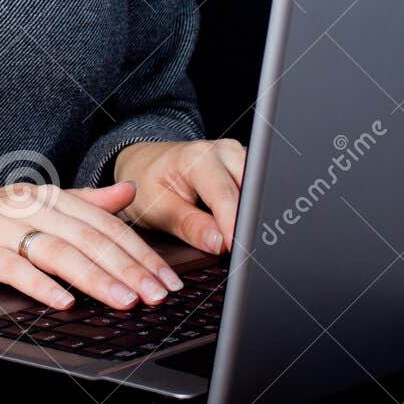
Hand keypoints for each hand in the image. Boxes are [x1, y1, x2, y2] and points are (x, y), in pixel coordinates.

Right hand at [0, 180, 186, 310]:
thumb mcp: (31, 207)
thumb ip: (83, 201)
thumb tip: (128, 192)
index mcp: (45, 196)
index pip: (103, 222)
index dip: (139, 249)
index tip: (167, 278)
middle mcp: (27, 206)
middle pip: (88, 236)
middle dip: (129, 267)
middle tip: (158, 295)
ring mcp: (0, 226)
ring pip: (58, 250)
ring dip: (96, 277)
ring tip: (125, 301)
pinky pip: (13, 266)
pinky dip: (40, 284)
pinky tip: (62, 301)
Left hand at [113, 138, 246, 252]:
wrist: (144, 163)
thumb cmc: (148, 184)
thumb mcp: (159, 209)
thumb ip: (190, 226)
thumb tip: (221, 244)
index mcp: (198, 158)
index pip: (226, 197)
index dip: (234, 227)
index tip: (238, 251)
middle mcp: (223, 151)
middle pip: (251, 191)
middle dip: (248, 222)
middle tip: (240, 251)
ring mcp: (237, 156)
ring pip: (259, 191)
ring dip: (250, 217)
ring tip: (236, 239)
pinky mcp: (243, 166)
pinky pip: (256, 190)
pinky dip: (249, 211)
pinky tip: (237, 224)